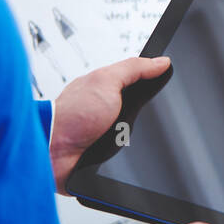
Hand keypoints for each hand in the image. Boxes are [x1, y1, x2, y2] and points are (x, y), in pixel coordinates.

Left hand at [49, 56, 170, 193]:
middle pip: (147, 116)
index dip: (158, 89)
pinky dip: (134, 160)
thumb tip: (162, 60)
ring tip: (134, 140)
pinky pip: (132, 162)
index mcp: (110, 93)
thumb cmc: (71, 115)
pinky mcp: (108, 162)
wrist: (51, 151)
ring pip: (142, 140)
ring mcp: (109, 138)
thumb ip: (134, 69)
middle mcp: (111, 115)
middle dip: (151, 120)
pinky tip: (130, 157)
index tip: (173, 89)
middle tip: (149, 119)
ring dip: (142, 142)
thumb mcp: (106, 81)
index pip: (144, 88)